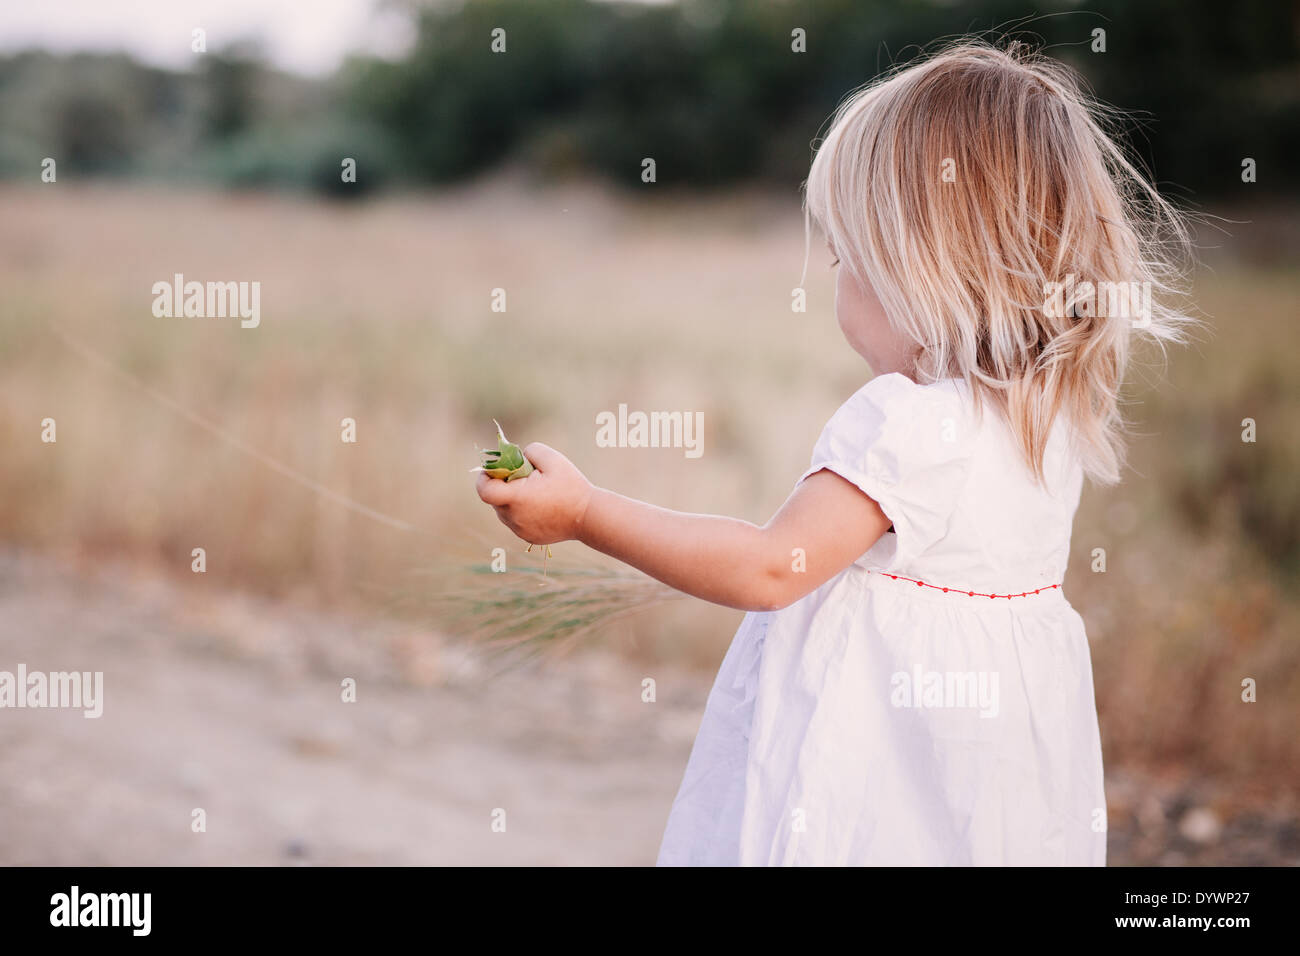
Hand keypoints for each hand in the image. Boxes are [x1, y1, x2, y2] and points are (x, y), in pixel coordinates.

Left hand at [475, 442, 594, 545]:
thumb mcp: (553, 458)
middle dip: (503, 485)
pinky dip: (522, 512)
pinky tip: (541, 506)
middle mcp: (514, 517)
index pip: (484, 490)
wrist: (589, 517)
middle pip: (495, 499)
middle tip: (523, 477)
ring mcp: (520, 530)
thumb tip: (517, 457)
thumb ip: (530, 450)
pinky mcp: (528, 537)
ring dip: (511, 500)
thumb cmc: (571, 486)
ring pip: (504, 511)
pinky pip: (516, 522)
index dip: (484, 477)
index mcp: (516, 498)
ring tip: (535, 492)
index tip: (495, 469)